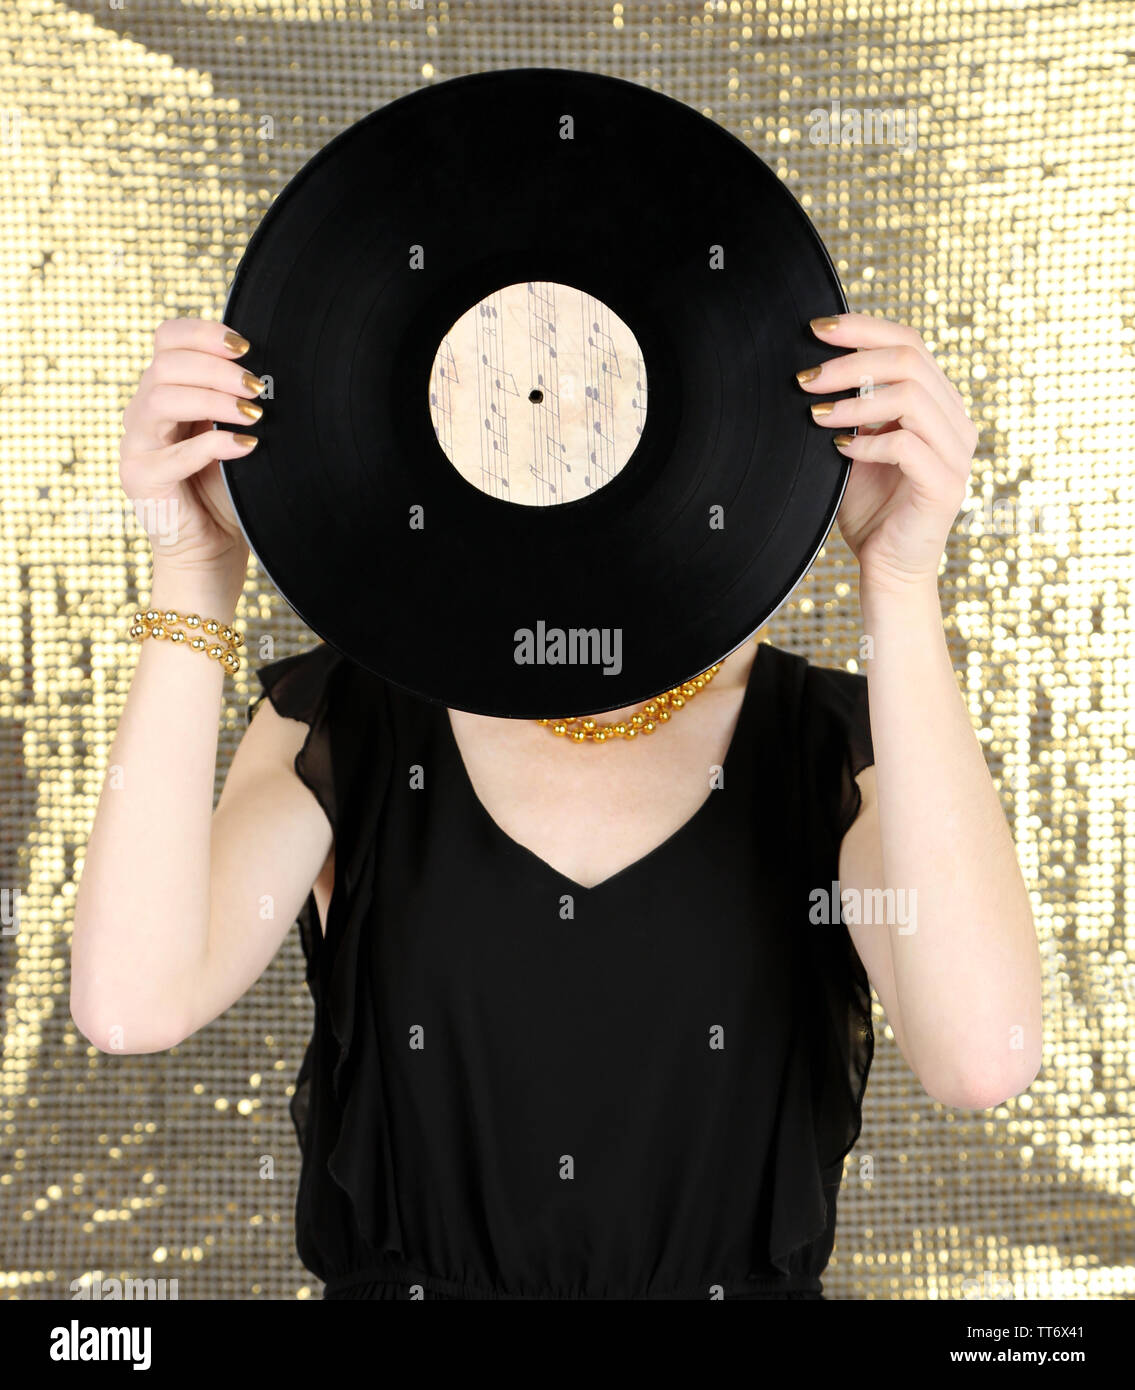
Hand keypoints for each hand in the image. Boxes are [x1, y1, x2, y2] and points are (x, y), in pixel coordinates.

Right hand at [118, 318, 265, 597]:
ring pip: (161, 399)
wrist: (210, 553)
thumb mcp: (233, 435)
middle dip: (216, 368)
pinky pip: (174, 454)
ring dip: (213, 399)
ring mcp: (136, 446)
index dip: (202, 334)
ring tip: (253, 414)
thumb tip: (268, 371)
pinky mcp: (141, 480)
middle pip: (165, 365)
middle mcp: (142, 414)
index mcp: (163, 393)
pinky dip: (214, 444)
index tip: (245, 346)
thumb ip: (235, 402)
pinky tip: (247, 445)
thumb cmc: (226, 493)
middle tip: (256, 386)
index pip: (167, 340)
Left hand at [796, 311, 977, 592]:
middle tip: (806, 379)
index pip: (909, 342)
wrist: (887, 569)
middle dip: (850, 362)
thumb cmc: (869, 509)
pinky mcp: (945, 485)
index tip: (816, 330)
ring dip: (856, 401)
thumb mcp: (854, 445)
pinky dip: (868, 442)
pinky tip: (840, 450)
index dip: (863, 328)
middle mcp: (955, 421)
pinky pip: (907, 445)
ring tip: (816, 414)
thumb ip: (849, 408)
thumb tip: (812, 366)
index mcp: (938, 404)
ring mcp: (956, 453)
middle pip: (910, 359)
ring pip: (911, 396)